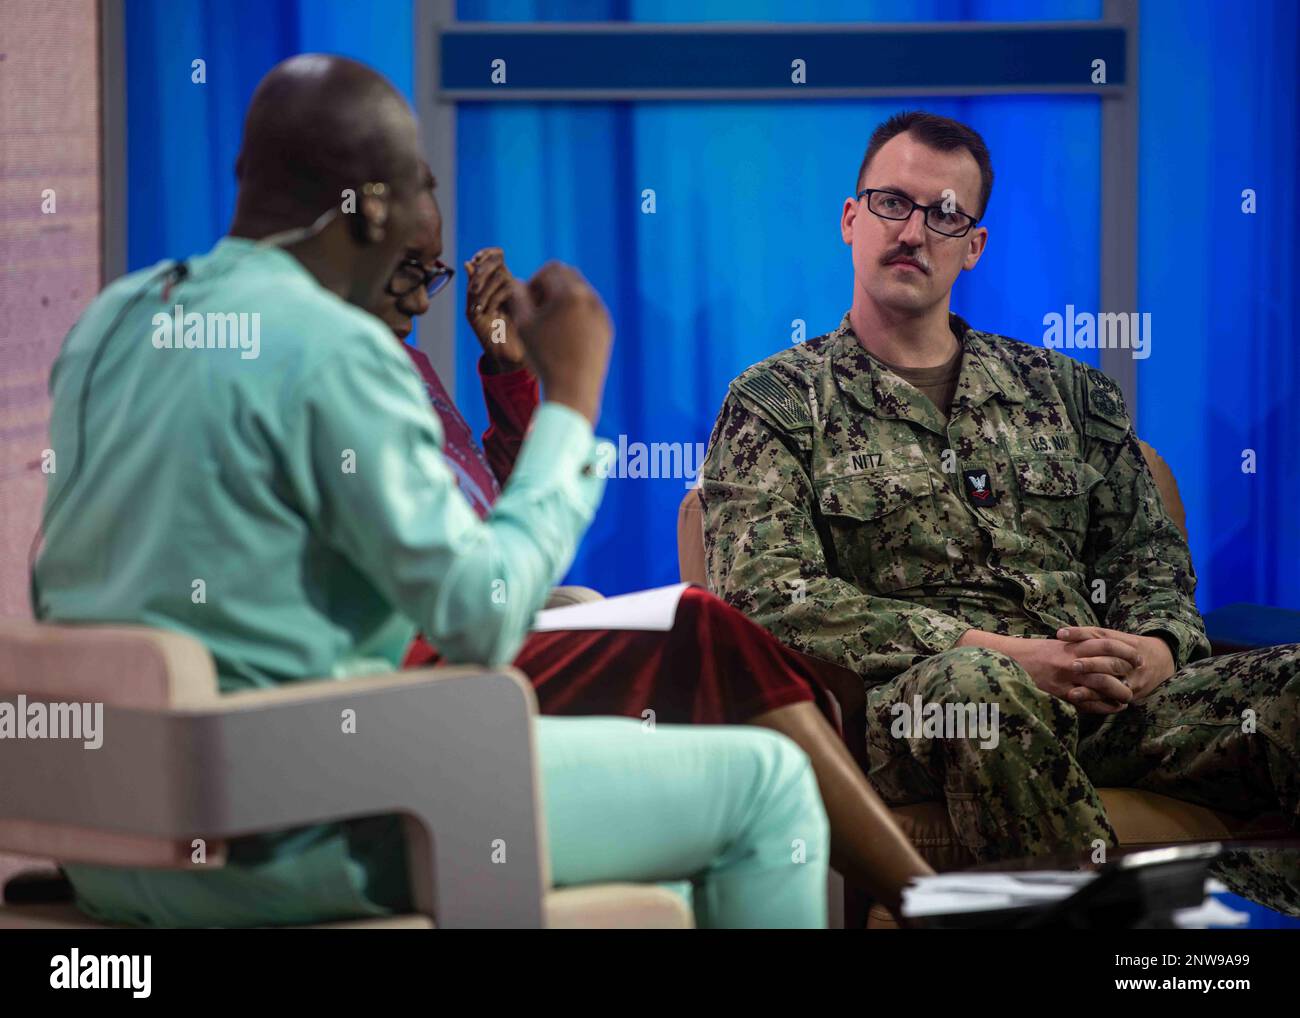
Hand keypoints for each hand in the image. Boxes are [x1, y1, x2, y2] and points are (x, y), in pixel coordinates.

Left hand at [464, 247, 527, 371]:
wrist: (505, 355)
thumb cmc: (488, 334)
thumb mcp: (473, 310)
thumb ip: (471, 288)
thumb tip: (468, 262)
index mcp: (496, 283)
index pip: (494, 255)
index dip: (485, 253)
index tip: (475, 260)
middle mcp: (509, 282)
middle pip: (497, 260)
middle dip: (481, 271)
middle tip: (473, 291)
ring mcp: (519, 290)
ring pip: (501, 274)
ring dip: (484, 289)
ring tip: (478, 308)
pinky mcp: (526, 300)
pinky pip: (508, 288)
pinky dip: (493, 298)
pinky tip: (488, 312)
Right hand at [504, 261, 611, 425]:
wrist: (574, 390)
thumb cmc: (544, 357)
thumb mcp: (523, 325)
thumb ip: (517, 297)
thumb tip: (517, 282)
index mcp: (570, 293)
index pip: (551, 269)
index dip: (535, 281)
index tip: (528, 302)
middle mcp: (590, 298)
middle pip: (568, 275)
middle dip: (551, 286)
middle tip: (538, 309)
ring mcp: (601, 313)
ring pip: (580, 292)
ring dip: (563, 299)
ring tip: (550, 324)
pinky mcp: (606, 327)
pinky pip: (590, 309)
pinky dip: (576, 313)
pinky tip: (564, 335)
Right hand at [956, 630, 1136, 714]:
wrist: (1008, 661)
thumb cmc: (1032, 653)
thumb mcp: (1056, 645)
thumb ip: (1076, 646)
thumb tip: (1097, 650)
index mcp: (1072, 645)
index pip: (1106, 645)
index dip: (1125, 651)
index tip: (1137, 657)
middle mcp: (1072, 660)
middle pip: (1108, 665)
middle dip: (1126, 673)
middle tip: (1137, 679)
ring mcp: (1066, 678)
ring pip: (1101, 685)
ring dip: (1118, 692)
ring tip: (1128, 698)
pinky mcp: (1059, 694)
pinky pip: (1087, 702)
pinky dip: (1102, 707)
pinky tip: (1112, 708)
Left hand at [1056, 626, 1175, 704]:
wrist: (1162, 662)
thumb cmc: (1128, 647)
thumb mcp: (1115, 637)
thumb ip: (1091, 635)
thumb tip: (1060, 634)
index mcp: (1124, 642)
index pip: (1101, 635)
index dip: (1079, 633)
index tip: (1060, 634)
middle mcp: (1129, 661)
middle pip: (1110, 662)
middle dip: (1091, 664)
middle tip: (1072, 666)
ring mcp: (1132, 680)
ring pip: (1112, 684)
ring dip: (1091, 689)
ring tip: (1073, 692)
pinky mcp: (1130, 695)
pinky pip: (1113, 700)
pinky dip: (1096, 702)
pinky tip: (1081, 704)